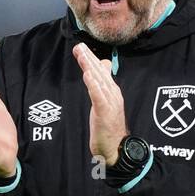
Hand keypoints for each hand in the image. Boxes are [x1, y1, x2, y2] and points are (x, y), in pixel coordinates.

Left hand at [72, 43, 128, 167]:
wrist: (116, 149)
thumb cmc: (108, 128)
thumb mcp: (104, 105)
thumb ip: (102, 89)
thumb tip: (100, 73)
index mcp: (112, 92)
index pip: (102, 71)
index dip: (92, 59)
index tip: (82, 48)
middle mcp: (113, 94)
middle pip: (100, 73)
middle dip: (89, 58)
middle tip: (79, 46)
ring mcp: (110, 103)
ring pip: (99, 81)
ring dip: (89, 67)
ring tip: (82, 55)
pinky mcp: (105, 112)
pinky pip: (98, 96)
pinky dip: (93, 85)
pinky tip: (87, 76)